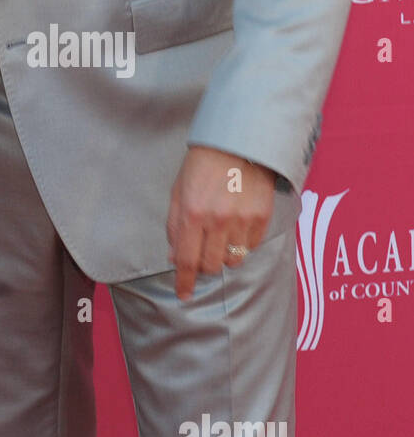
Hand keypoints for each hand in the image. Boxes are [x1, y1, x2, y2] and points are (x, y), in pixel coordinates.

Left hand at [166, 147, 275, 300]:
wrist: (238, 142)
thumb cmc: (202, 164)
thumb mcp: (178, 191)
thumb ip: (174, 225)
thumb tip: (174, 257)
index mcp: (192, 213)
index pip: (187, 260)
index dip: (184, 281)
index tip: (183, 294)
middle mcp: (218, 220)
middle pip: (211, 265)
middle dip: (203, 264)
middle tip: (202, 250)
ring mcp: (242, 220)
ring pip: (232, 260)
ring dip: (223, 254)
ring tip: (220, 233)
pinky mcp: (262, 218)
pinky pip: (251, 246)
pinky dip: (241, 242)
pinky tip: (236, 222)